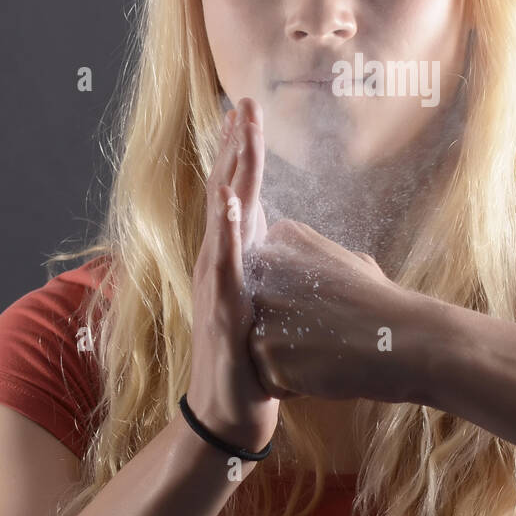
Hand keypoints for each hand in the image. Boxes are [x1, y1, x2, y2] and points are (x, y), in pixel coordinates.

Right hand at [185, 97, 276, 452]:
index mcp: (233, 256)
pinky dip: (227, 230)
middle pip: (226, 191)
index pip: (237, 192)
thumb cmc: (256, 360)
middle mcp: (218, 261)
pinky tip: (231, 203)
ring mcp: (215, 284)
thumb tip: (300, 248)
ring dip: (230, 173)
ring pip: (222, 217)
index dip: (240, 151)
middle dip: (234, 145)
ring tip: (237, 134)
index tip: (246, 109)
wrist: (232, 413)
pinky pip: (223, 264)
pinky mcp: (221, 310)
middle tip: (242, 102)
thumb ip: (283, 273)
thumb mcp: (274, 306)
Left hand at [247, 218, 429, 404]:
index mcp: (284, 237)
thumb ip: (311, 260)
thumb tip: (301, 266)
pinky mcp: (265, 350)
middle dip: (285, 327)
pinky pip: (269, 376)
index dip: (296, 297)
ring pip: (260, 344)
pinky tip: (323, 368)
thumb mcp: (348, 260)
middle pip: (257, 309)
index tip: (327, 301)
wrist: (403, 339)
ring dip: (288, 357)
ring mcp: (261, 308)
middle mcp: (264, 266)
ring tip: (326, 349)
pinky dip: (293, 383)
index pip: (266, 275)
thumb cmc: (382, 304)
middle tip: (327, 329)